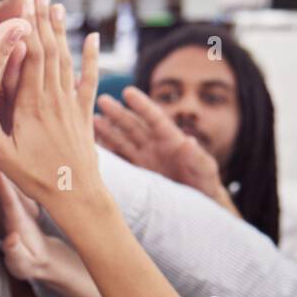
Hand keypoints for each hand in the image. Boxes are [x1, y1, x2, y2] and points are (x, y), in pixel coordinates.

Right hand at [0, 0, 101, 216]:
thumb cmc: (36, 178)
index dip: (27, 28)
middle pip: (49, 50)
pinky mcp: (83, 113)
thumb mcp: (3, 156)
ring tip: (56, 5)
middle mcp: (53, 98)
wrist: (76, 194)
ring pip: (66, 59)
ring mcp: (70, 104)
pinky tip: (91, 39)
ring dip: (61, 31)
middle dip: (43, 20)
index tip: (22, 4)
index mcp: (31, 106)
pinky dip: (91, 58)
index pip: (31, 58)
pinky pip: (88, 80)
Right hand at [0, 165, 52, 280]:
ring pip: (12, 176)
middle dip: (0, 159)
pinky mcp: (21, 200)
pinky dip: (5, 166)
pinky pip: (12, 180)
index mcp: (19, 219)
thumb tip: (11, 240)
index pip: (8, 197)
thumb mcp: (22, 263)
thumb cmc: (30, 263)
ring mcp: (21, 201)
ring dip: (4, 158)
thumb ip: (16, 252)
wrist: (47, 258)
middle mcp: (21, 205)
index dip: (0, 181)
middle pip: (10, 179)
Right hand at [94, 87, 236, 215]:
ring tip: (91, 120)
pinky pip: (120, 159)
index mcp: (171, 140)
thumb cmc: (205, 184)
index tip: (127, 92)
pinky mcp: (137, 172)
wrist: (198, 204)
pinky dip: (107, 152)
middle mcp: (155, 146)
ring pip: (122, 140)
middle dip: (117, 113)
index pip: (154, 119)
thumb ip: (198, 157)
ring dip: (107, 130)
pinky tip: (92, 146)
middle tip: (100, 100)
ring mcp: (144, 158)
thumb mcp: (206, 170)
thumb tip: (189, 141)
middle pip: (133, 126)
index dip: (141, 105)